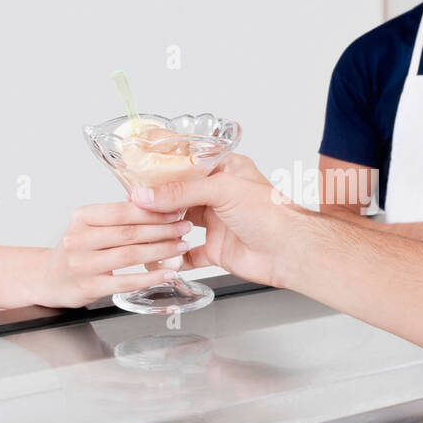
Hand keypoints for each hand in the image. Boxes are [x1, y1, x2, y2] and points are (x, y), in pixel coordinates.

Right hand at [38, 203, 193, 307]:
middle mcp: (79, 238)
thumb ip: (118, 215)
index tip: (176, 208)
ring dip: (161, 250)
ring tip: (182, 246)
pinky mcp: (89, 287)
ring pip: (129, 255)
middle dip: (162, 229)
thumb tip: (154, 199)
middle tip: (185, 226)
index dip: (152, 210)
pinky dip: (150, 277)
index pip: (122, 210)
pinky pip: (125, 282)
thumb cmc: (77, 249)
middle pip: (128, 232)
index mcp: (83, 217)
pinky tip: (168, 273)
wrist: (48, 278)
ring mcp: (82, 264)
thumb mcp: (90, 224)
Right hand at [129, 154, 300, 287]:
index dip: (161, 169)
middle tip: (131, 204)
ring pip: (180, 223)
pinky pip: (189, 254)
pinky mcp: (217, 249)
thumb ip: (181, 190)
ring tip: (139, 227)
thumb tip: (145, 194)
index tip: (136, 172)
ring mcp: (217, 222)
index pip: (185, 165)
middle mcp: (220, 194)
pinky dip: (174, 256)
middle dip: (156, 201)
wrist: (291, 251)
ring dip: (162, 227)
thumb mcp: (222, 189)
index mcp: (225, 170)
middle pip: (179, 195)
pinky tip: (159, 257)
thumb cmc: (270, 213)